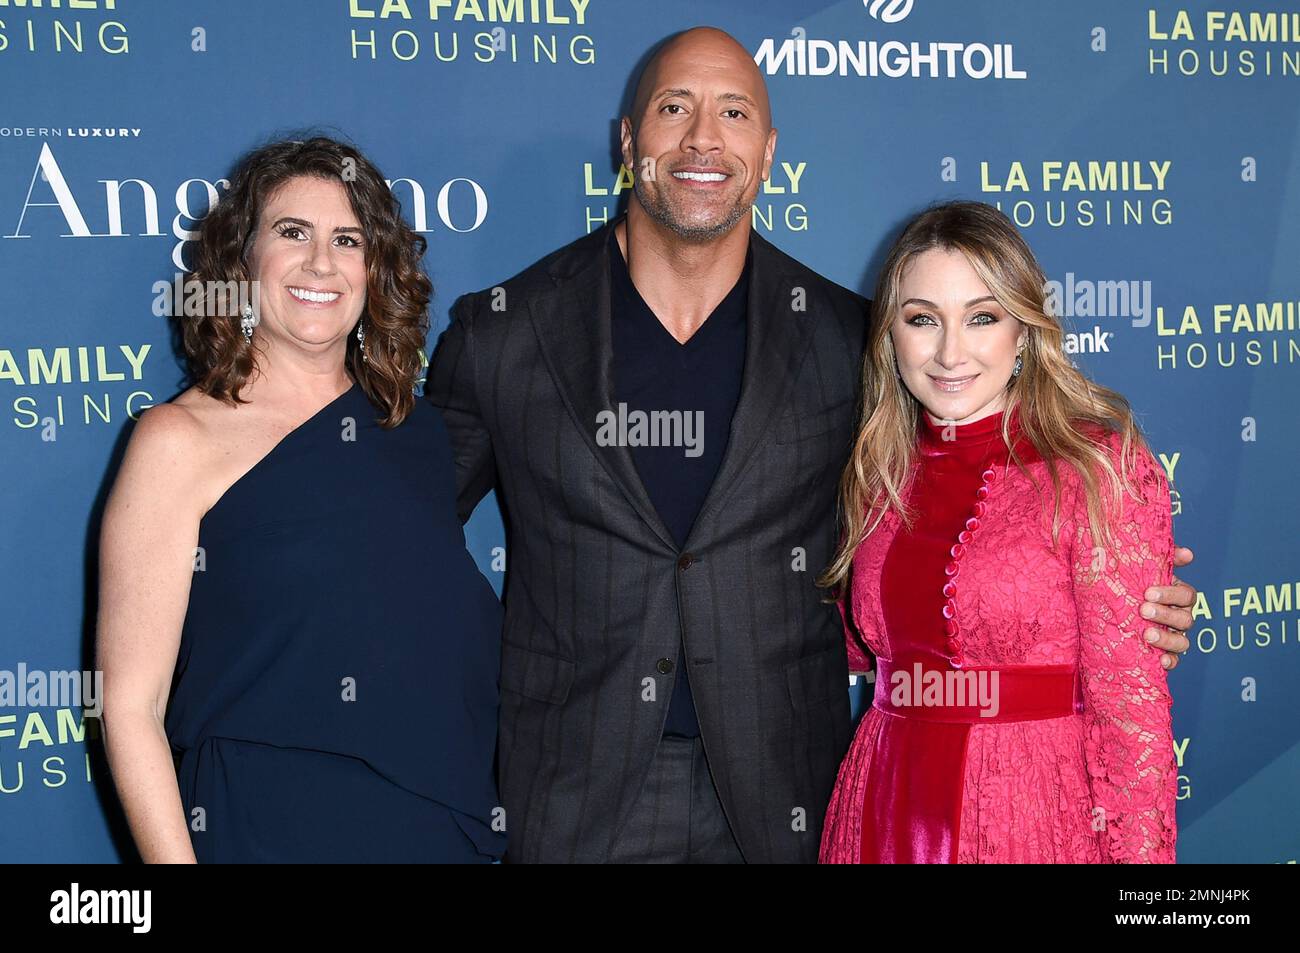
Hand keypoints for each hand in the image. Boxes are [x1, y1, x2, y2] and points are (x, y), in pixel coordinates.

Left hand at [1141, 546, 1195, 669]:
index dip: (1171, 594)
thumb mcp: (1141, 568)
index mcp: (1177, 596)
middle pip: (1185, 618)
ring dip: (1166, 639)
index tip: (1148, 592)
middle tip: (1143, 610)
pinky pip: (1174, 660)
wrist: (1107, 609)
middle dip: (1165, 614)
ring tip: (1146, 634)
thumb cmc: (1129, 585)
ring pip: (1182, 642)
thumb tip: (1188, 554)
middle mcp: (1179, 617)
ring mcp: (1173, 637)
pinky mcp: (1163, 654)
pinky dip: (1170, 661)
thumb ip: (1163, 557)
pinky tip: (1161, 661)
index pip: (1186, 595)